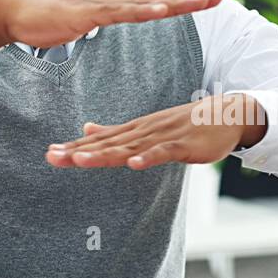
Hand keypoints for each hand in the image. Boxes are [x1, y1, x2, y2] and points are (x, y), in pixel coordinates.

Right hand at [0, 0, 222, 51]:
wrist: (7, 12)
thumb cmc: (37, 20)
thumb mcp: (73, 25)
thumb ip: (90, 24)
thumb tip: (97, 25)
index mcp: (109, 5)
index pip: (151, 3)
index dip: (180, 2)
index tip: (205, 0)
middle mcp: (109, 0)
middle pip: (157, 0)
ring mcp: (98, 5)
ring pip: (145, 5)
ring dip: (176, 3)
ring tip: (202, 1)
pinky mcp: (85, 14)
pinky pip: (120, 14)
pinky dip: (143, 12)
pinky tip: (162, 10)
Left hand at [46, 94, 267, 169]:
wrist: (227, 114)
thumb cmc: (188, 124)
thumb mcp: (149, 126)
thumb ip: (117, 132)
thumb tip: (86, 129)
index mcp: (135, 129)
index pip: (100, 140)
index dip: (75, 146)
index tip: (49, 153)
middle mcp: (144, 130)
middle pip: (107, 144)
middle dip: (79, 151)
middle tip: (52, 156)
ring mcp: (163, 136)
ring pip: (129, 147)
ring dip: (105, 154)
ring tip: (80, 160)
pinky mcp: (183, 145)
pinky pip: (163, 152)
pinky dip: (148, 157)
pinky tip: (133, 164)